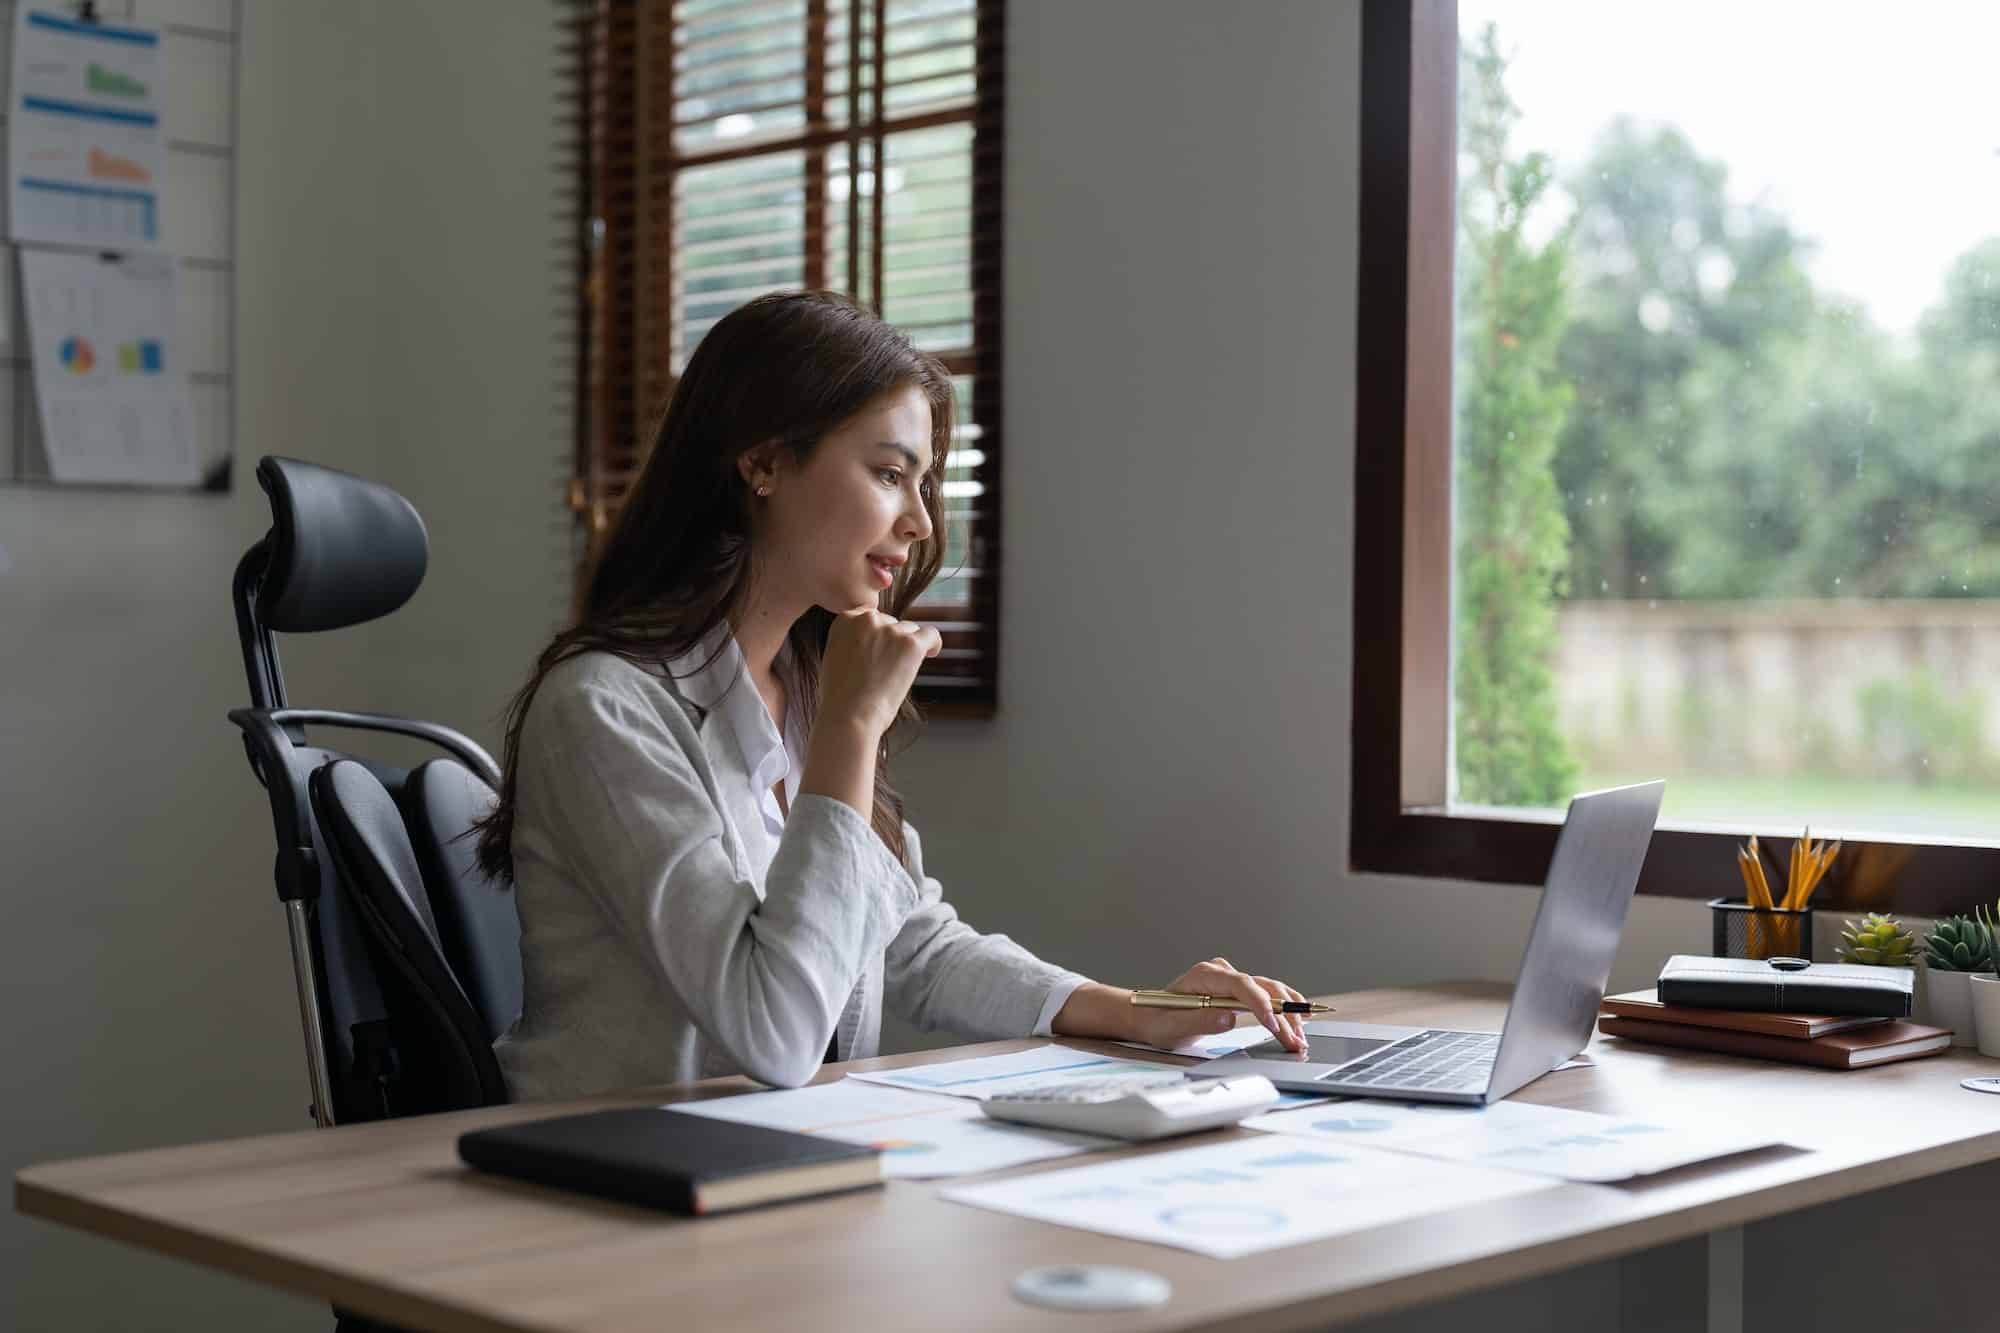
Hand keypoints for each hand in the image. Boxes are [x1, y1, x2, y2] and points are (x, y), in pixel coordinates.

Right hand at [819, 607, 942, 735]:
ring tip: (898, 673)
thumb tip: (876, 639)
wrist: (849, 715)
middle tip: (886, 669)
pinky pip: (931, 634)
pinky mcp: (911, 644)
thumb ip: (853, 641)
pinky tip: (931, 654)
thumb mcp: (835, 657)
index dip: (877, 635)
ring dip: (907, 648)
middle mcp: (867, 619)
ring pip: (909, 631)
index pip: (870, 617)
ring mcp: (890, 630)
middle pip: (891, 623)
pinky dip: (932, 644)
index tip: (880, 650)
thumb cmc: (841, 697)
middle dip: (891, 642)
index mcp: (845, 619)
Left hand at [1129, 958, 1309, 1053]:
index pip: (1240, 984)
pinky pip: (1267, 995)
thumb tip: (1228, 1018)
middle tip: (1296, 1042)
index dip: (1260, 1004)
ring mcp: (1231, 980)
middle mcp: (1221, 973)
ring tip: (1302, 1035)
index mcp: (1204, 976)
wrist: (1150, 1016)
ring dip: (1289, 1012)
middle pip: (1261, 987)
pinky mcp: (1238, 991)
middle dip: (1282, 1015)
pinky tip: (1300, 1017)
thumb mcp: (1172, 1027)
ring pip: (1269, 990)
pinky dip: (1284, 1007)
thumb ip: (1199, 1021)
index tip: (1274, 1025)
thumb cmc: (1158, 1021)